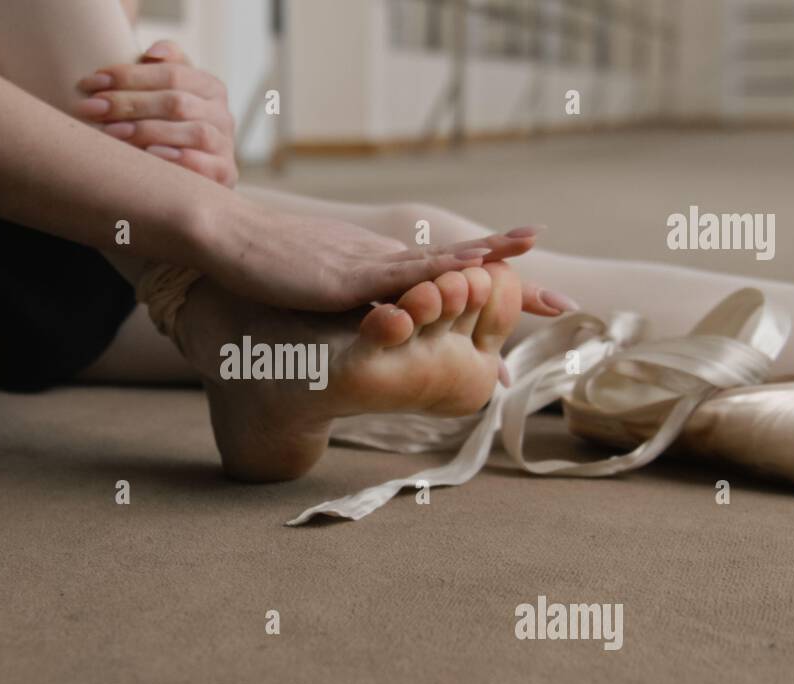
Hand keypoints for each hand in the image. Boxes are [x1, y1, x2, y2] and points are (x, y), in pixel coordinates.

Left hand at [75, 40, 237, 187]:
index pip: (172, 73)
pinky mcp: (224, 174)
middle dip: (130, 104)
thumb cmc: (170, 128)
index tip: (92, 82)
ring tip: (110, 133)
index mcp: (210, 87)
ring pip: (192, 132)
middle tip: (92, 108)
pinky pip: (203, 165)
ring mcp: (225, 145)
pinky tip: (147, 155)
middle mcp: (222, 114)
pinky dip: (176, 159)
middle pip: (176, 102)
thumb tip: (153, 52)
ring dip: (148, 131)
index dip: (130, 76)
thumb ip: (165, 66)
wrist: (194, 177)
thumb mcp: (168, 94)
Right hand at [195, 203, 544, 311]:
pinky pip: (405, 274)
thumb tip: (381, 333)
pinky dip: (444, 271)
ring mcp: (371, 264)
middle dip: (516, 287)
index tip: (535, 303)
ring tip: (541, 272)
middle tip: (566, 302)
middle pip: (463, 270)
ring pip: (445, 266)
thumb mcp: (318, 296)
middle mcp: (387, 261)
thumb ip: (353, 311)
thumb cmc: (263, 269)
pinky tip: (477, 268)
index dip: (491, 290)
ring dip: (493, 267)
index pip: (449, 279)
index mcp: (382, 268)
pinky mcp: (350, 274)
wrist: (226, 241)